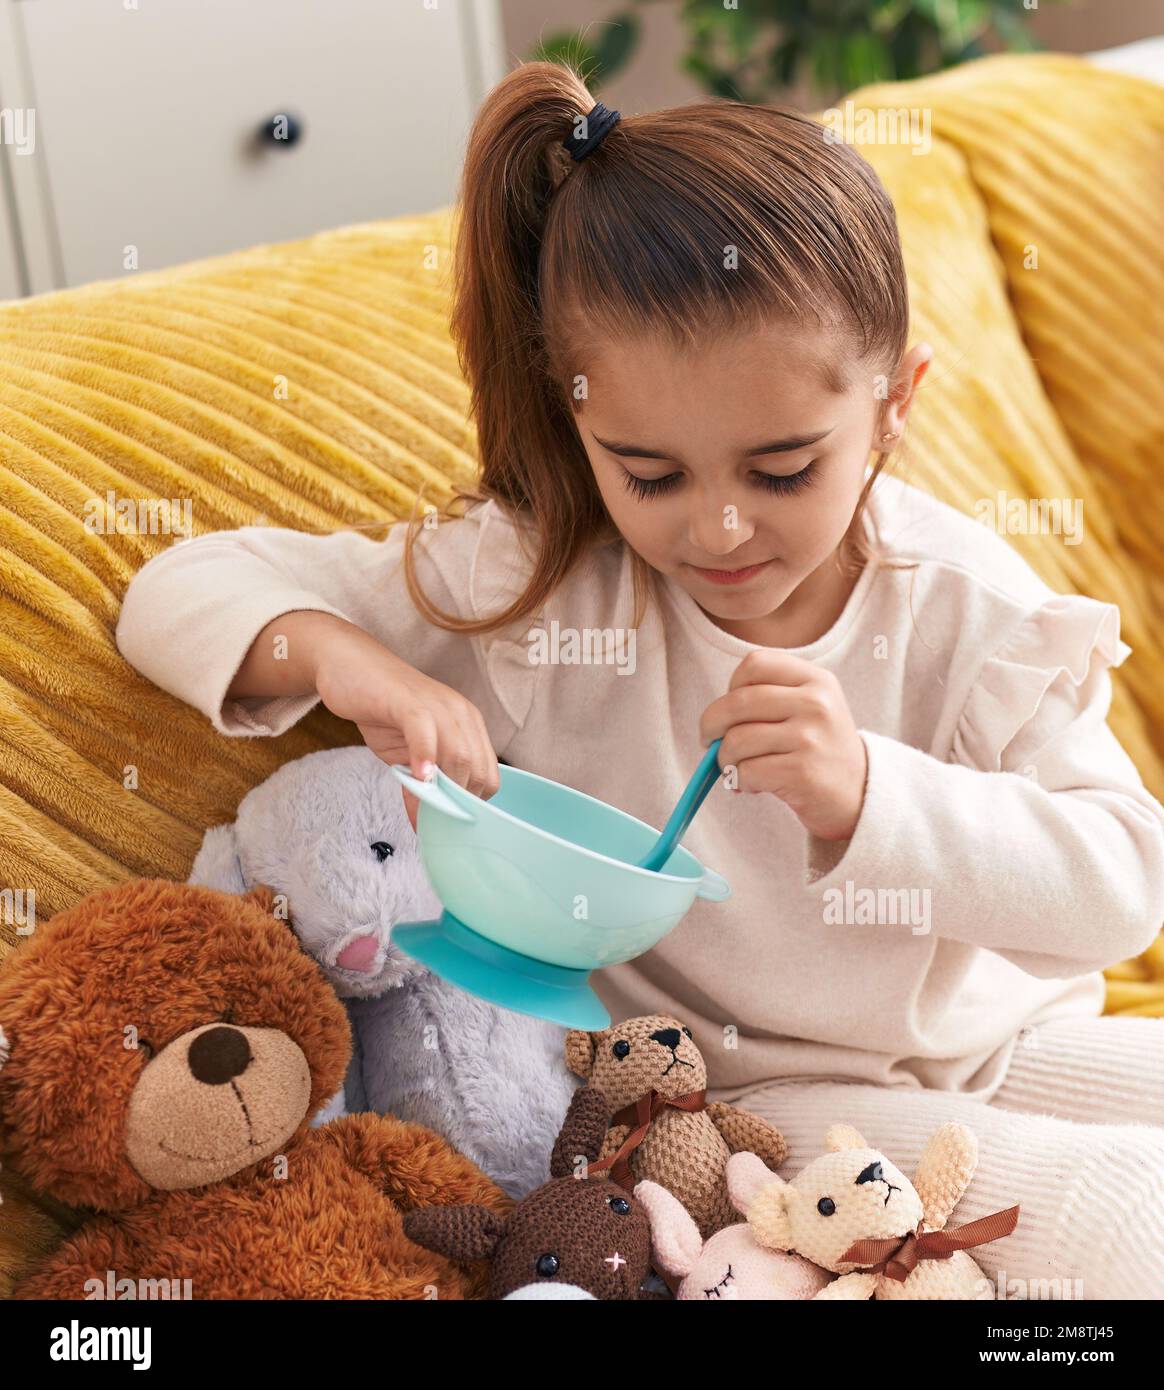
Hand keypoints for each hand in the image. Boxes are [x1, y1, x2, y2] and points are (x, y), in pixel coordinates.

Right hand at [312, 622, 499, 832]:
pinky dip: (425, 757)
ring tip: (426, 812)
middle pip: (477, 769)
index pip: (487, 774)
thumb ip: (420, 786)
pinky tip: (418, 777)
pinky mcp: (407, 700)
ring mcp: (436, 705)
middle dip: (458, 803)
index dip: (473, 804)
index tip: (451, 824)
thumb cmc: (382, 711)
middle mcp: (460, 714)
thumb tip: (425, 826)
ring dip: (444, 790)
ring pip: (458, 754)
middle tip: (434, 826)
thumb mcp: (406, 755)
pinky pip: (424, 730)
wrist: (349, 666)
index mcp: (468, 726)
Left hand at [700, 650, 867, 840]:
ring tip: (737, 769)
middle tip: (710, 741)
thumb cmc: (819, 749)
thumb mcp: (810, 707)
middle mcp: (816, 703)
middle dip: (711, 725)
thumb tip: (712, 721)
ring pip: (736, 740)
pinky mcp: (801, 771)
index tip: (731, 709)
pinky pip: (746, 771)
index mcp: (816, 680)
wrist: (858, 794)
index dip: (731, 686)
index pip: (754, 664)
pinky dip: (739, 781)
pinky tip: (753, 785)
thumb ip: (767, 697)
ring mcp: (810, 736)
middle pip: (736, 702)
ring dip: (725, 760)